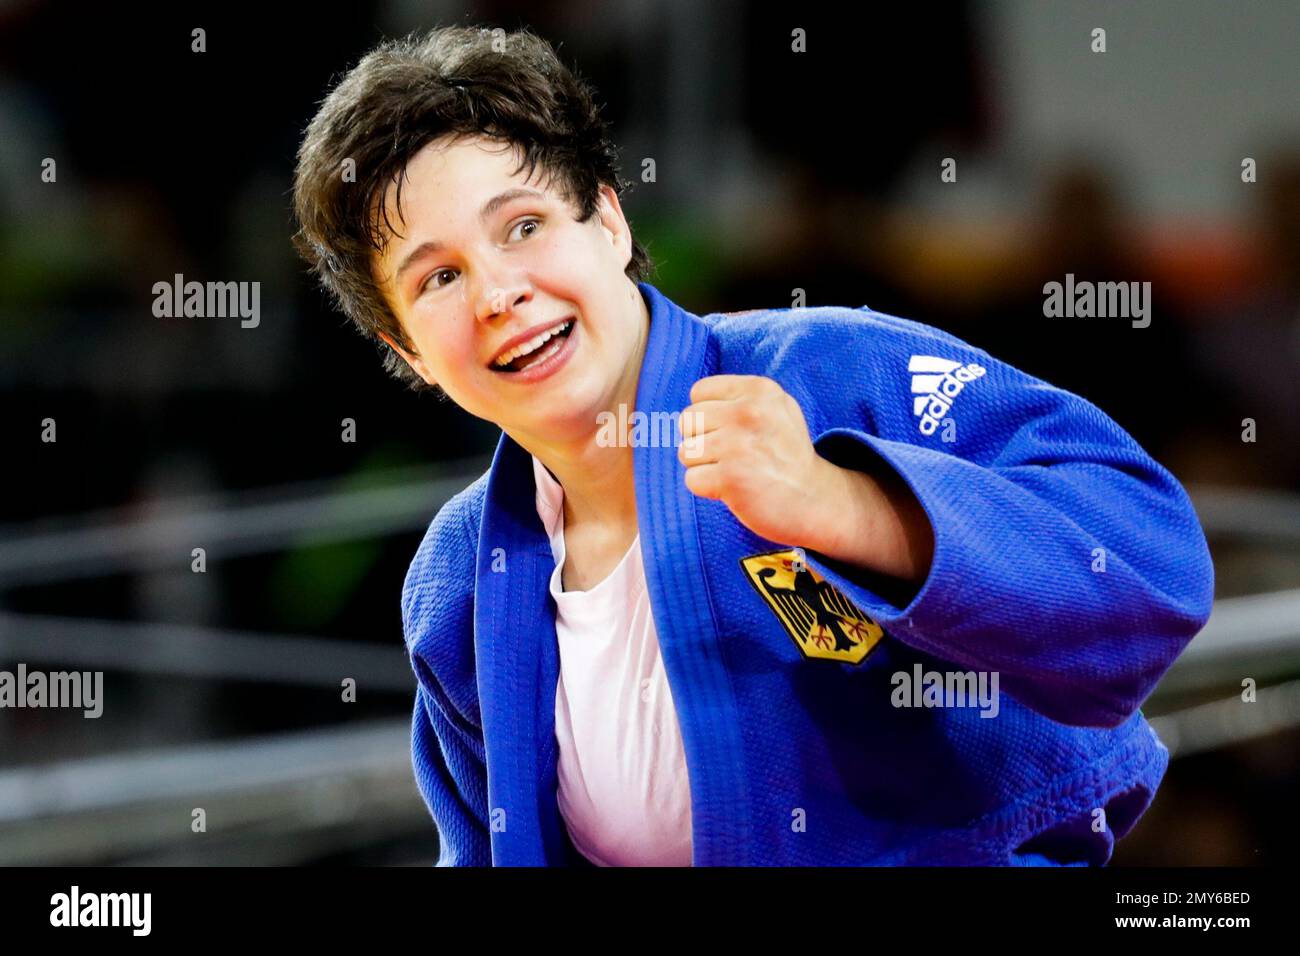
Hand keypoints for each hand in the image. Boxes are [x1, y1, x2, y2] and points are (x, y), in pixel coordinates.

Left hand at [678, 374, 933, 583]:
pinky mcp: (731, 478)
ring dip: (705, 467)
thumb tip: (690, 408)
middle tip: (735, 456)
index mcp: (759, 389)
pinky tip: (735, 489)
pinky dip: (709, 489)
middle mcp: (749, 412)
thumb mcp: (775, 410)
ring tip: (737, 472)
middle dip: (703, 441)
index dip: (709, 416)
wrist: (816, 499)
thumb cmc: (786, 455)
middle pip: (687, 421)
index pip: (698, 393)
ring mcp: (739, 445)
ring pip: (686, 452)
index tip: (734, 432)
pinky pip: (692, 480)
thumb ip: (737, 399)